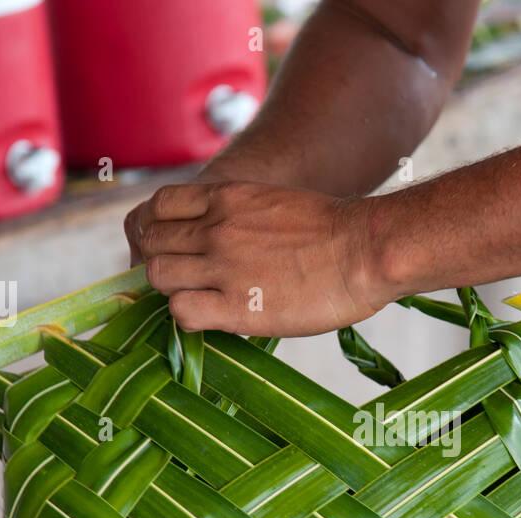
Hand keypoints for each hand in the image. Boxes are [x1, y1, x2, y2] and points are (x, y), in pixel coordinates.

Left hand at [124, 181, 390, 336]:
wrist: (367, 250)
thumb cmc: (334, 231)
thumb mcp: (274, 203)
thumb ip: (239, 216)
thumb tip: (225, 240)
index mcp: (226, 197)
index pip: (159, 206)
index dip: (161, 230)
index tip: (177, 247)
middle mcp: (216, 229)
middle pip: (153, 243)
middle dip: (165, 261)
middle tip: (189, 280)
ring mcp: (223, 267)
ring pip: (158, 276)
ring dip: (174, 289)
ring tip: (202, 299)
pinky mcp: (237, 307)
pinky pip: (181, 312)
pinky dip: (187, 316)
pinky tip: (213, 317)